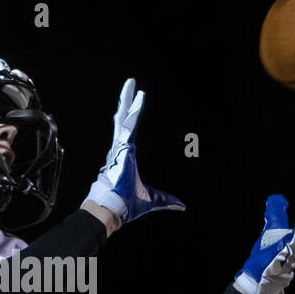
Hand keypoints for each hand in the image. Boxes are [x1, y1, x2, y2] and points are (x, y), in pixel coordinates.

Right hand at [83, 79, 184, 223]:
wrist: (112, 208)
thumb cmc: (126, 204)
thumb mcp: (152, 199)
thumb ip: (166, 199)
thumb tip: (182, 205)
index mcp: (126, 157)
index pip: (129, 132)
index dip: (131, 117)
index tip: (134, 104)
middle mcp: (120, 149)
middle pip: (123, 120)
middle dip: (126, 102)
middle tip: (130, 84)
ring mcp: (119, 148)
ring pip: (124, 119)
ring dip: (128, 101)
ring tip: (131, 85)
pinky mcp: (121, 149)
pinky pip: (127, 127)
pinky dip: (132, 114)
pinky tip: (136, 100)